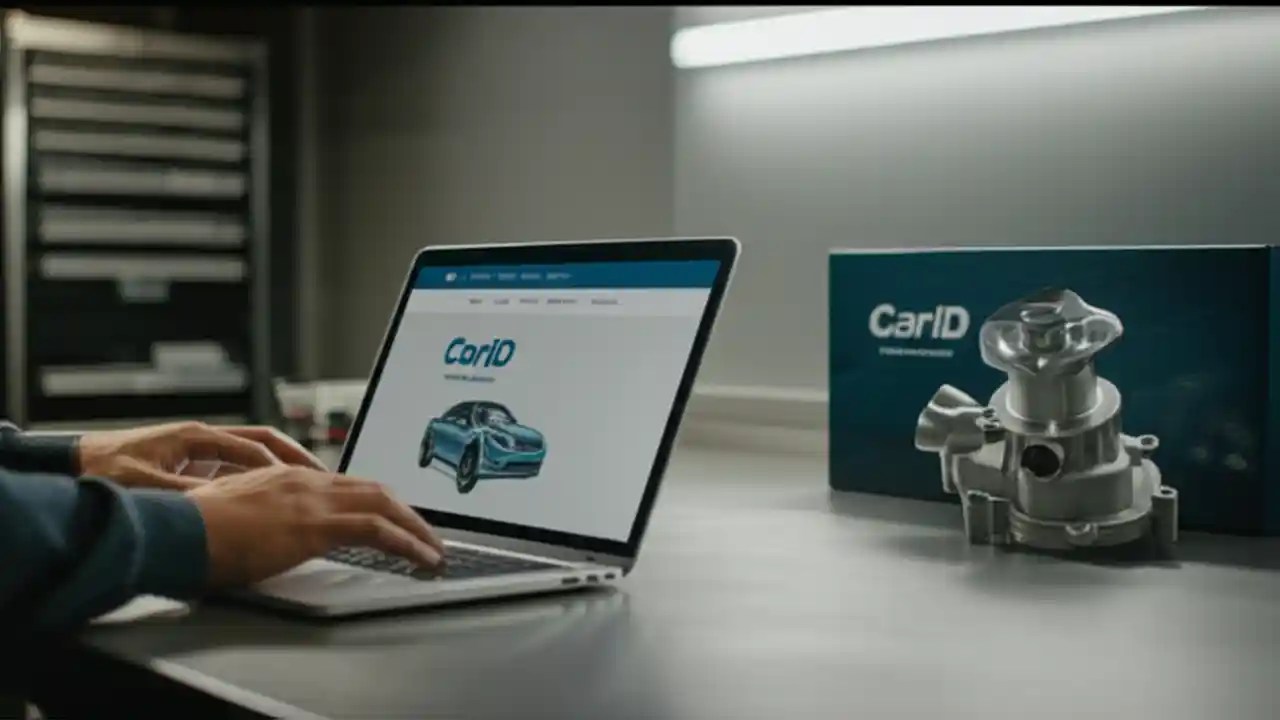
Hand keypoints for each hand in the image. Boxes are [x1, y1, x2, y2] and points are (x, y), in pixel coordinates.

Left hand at [78, 421, 326, 490]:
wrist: (71, 465)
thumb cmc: (103, 471)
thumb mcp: (148, 487)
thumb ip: (188, 494)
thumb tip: (223, 504)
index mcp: (196, 437)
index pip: (254, 448)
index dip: (283, 466)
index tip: (307, 481)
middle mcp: (201, 439)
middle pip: (261, 444)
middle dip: (293, 459)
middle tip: (321, 477)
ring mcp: (196, 451)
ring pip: (249, 456)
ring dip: (276, 470)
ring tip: (303, 487)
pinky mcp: (188, 464)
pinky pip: (231, 470)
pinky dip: (252, 481)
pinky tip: (263, 500)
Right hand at [188, 466, 446, 586]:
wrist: (171, 530)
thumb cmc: (187, 531)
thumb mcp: (230, 516)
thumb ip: (256, 518)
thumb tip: (265, 535)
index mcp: (282, 477)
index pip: (343, 483)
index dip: (374, 500)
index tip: (392, 516)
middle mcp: (302, 480)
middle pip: (372, 488)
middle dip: (404, 511)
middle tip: (424, 532)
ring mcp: (311, 498)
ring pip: (383, 504)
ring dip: (415, 528)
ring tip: (433, 549)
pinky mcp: (315, 523)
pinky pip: (377, 530)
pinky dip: (407, 543)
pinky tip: (422, 557)